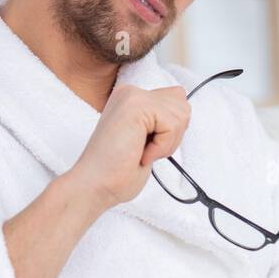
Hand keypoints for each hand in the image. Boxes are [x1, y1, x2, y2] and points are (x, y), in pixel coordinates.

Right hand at [67, 83, 191, 210]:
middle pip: (183, 105)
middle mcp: (131, 92)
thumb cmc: (118, 173)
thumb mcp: (149, 142)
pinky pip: (171, 125)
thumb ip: (163, 123)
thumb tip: (183, 112)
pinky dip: (162, 146)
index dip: (171, 131)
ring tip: (142, 152)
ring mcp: (132, 96)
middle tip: (145, 151)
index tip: (146, 147)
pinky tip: (141, 153)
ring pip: (181, 114)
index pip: (176, 101)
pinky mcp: (135, 105)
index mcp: (132, 99)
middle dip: (173, 136)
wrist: (95, 185)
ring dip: (167, 143)